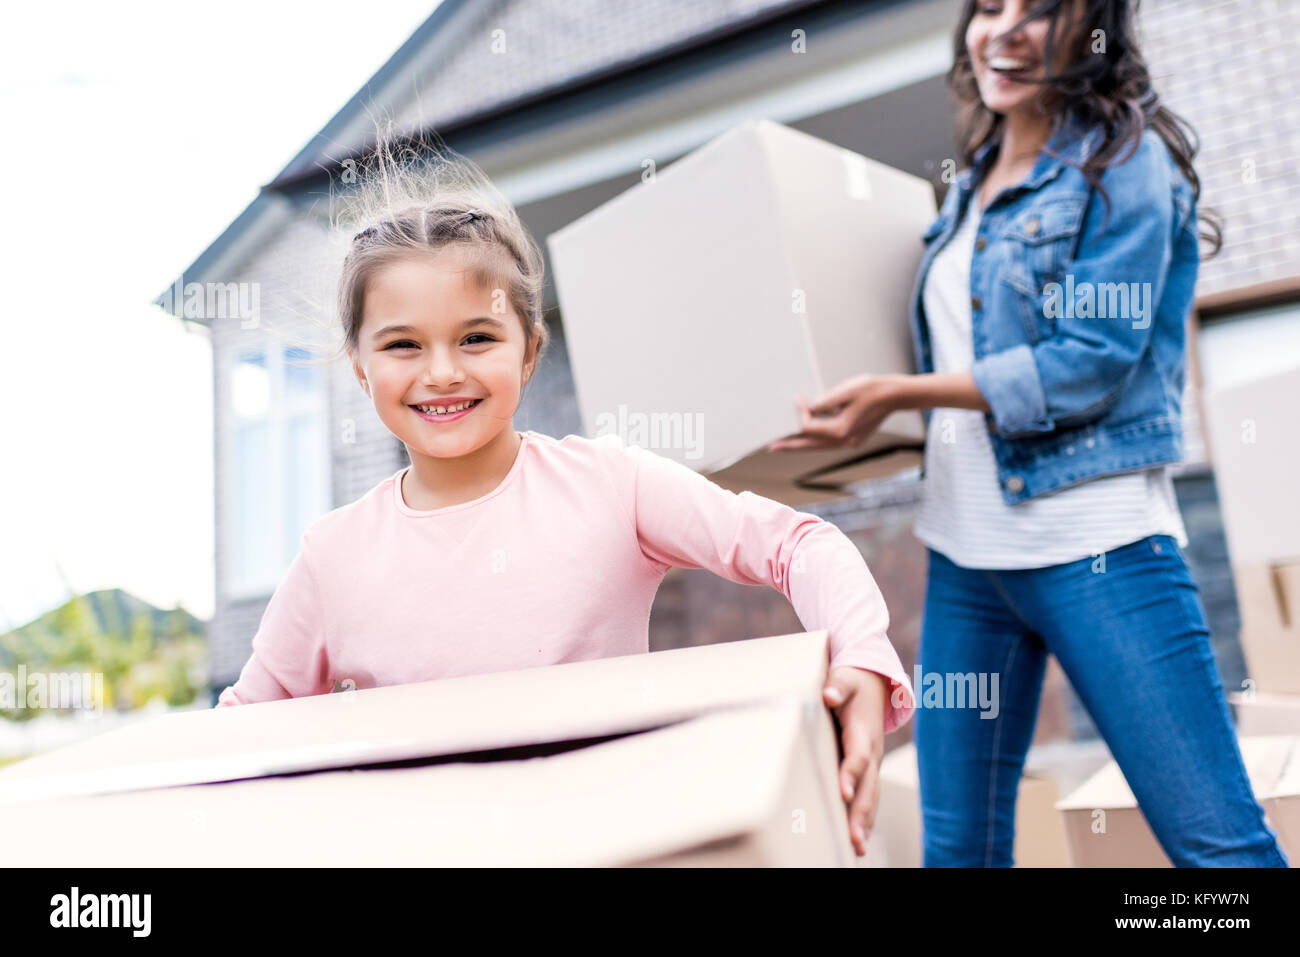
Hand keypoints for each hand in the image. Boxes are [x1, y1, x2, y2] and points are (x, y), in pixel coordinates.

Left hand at [766, 374, 902, 450]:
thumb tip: (808, 407)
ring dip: (803, 444)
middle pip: (811, 445)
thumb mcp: (846, 391)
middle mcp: (845, 441)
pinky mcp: (853, 439)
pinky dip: (817, 440)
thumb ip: (825, 401)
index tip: (799, 399)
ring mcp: (850, 443)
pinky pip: (830, 443)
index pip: (811, 427)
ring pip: (820, 447)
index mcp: (842, 430)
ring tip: (786, 445)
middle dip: (791, 445)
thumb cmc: (871, 389)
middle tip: (772, 448)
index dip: (801, 413)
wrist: (894, 395)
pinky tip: (807, 437)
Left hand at [822, 666, 888, 857]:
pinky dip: (866, 818)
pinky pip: (869, 797)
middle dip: (861, 812)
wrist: (874, 684)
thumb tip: (828, 694)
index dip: (851, 774)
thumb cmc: (852, 682)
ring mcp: (872, 763)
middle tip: (854, 838)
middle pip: (868, 786)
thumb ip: (837, 686)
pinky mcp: (868, 770)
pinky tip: (860, 841)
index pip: (858, 756)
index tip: (842, 792)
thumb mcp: (844, 678)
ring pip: (871, 796)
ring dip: (865, 822)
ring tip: (858, 848)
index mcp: (863, 731)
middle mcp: (871, 751)